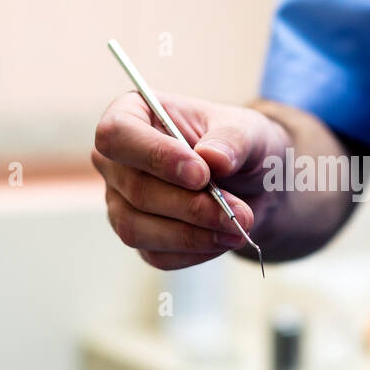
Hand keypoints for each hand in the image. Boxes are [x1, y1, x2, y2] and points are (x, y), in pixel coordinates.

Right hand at [91, 91, 289, 269]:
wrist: (253, 186)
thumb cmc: (240, 147)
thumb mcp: (249, 131)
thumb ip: (233, 140)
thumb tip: (213, 158)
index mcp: (133, 114)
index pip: (116, 135)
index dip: (155, 156)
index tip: (201, 174)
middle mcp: (117, 160)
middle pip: (135, 189)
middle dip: (190, 206)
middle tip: (238, 213)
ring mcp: (122, 201)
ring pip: (137, 228)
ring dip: (191, 235)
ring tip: (237, 230)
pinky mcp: (139, 236)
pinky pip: (156, 255)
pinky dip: (194, 251)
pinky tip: (223, 240)